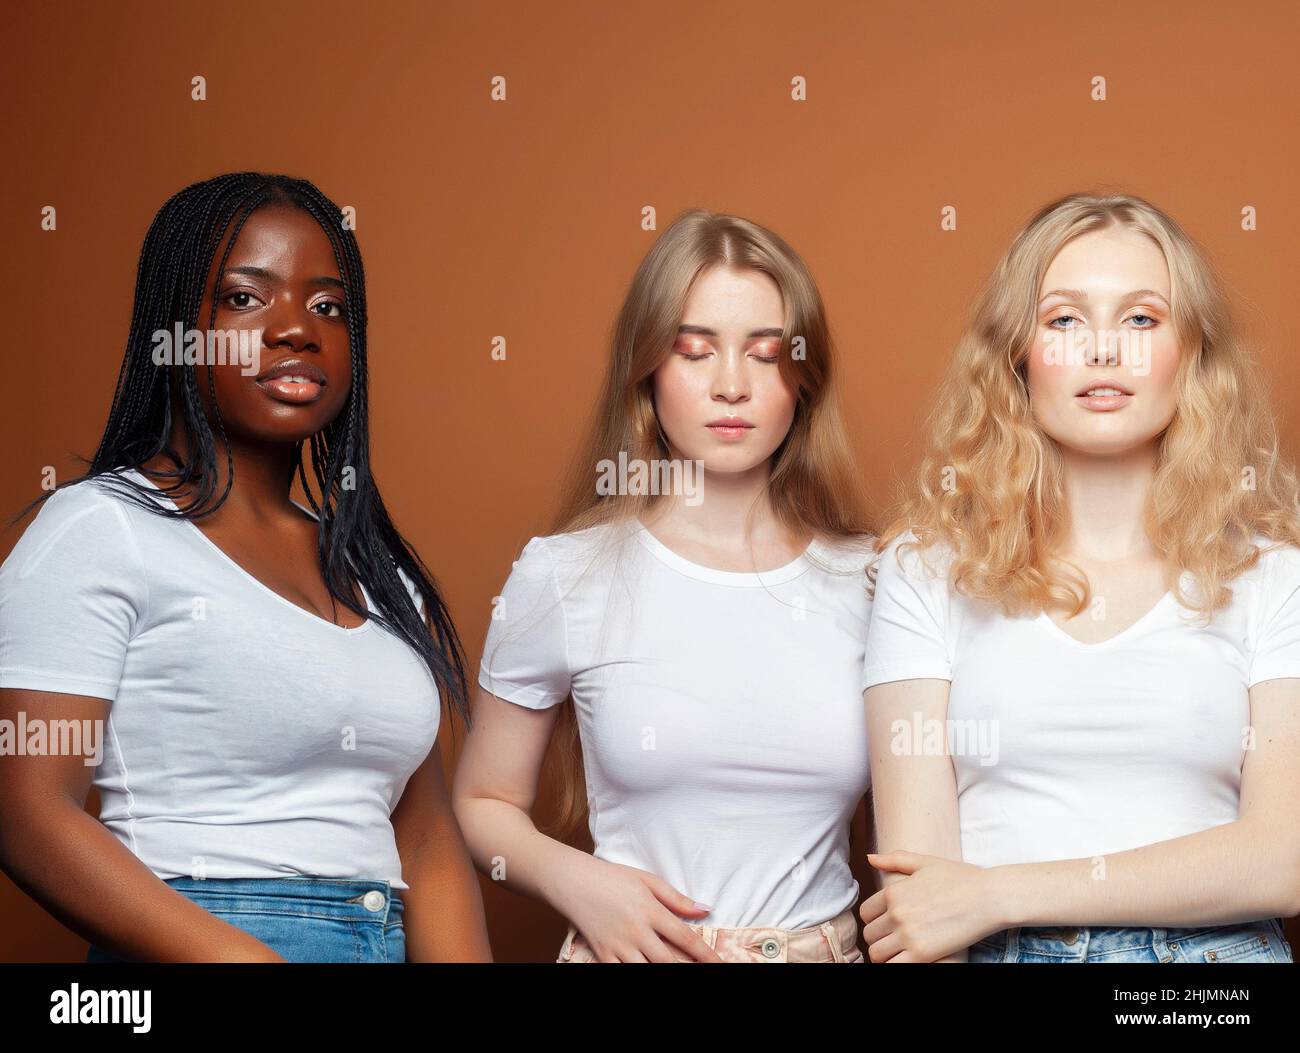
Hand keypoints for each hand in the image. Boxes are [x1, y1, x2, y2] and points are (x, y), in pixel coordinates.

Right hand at [551, 856, 724, 961]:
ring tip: (675, 972)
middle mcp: (637, 931)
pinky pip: (621, 973)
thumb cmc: (612, 877)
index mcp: (651, 911)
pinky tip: (644, 970)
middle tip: (699, 972)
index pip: (686, 938)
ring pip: (646, 971)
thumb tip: (706, 909)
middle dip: (687, 970)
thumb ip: (677, 898)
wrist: (572, 880)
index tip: (718, 964)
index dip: (705, 955)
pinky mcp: (602, 953)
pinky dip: (633, 974)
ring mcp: (619, 945)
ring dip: (663, 973)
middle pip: (669, 962)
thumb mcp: (647, 880)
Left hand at [859, 850, 999, 961]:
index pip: (865, 913)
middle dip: (879, 938)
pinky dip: (895, 964)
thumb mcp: (925, 862)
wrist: (989, 897)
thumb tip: (870, 858)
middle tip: (894, 939)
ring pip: (877, 954)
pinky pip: (893, 966)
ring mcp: (908, 935)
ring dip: (885, 954)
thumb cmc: (961, 878)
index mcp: (893, 892)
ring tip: (899, 951)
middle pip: (870, 935)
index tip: (887, 923)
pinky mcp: (923, 954)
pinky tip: (908, 959)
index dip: (875, 920)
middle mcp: (897, 913)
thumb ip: (895, 860)